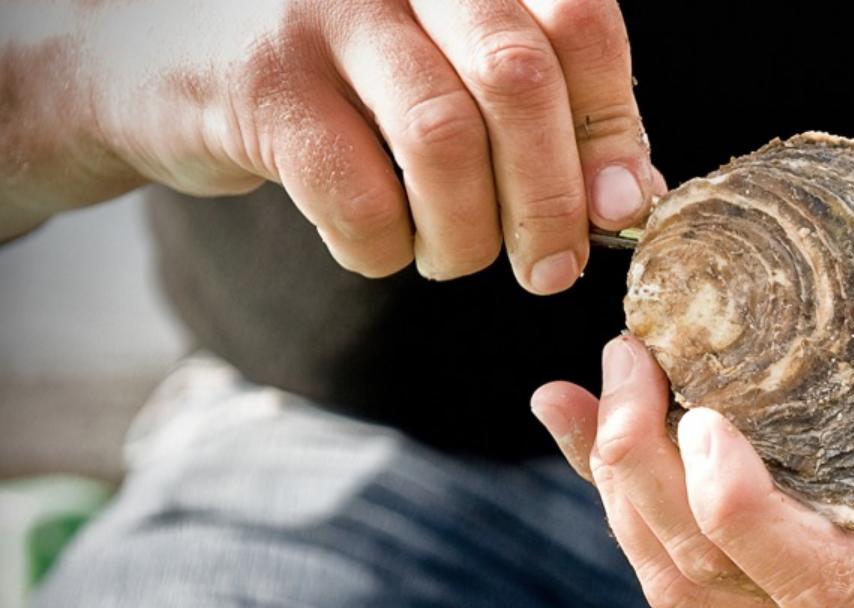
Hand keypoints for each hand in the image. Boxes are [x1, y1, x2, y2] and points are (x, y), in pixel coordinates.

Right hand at [23, 0, 663, 290]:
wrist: (157, 63)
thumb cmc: (343, 80)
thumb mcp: (452, 75)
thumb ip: (546, 120)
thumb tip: (628, 199)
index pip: (578, 21)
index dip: (611, 123)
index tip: (614, 203)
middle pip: (519, 80)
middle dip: (551, 199)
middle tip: (551, 269)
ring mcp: (324, 15)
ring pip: (443, 142)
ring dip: (468, 233)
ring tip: (454, 257)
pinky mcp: (261, 87)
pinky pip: (360, 196)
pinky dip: (386, 249)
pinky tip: (380, 247)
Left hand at [531, 226, 853, 607]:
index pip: (821, 578)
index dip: (744, 520)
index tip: (701, 420)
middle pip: (723, 576)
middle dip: (649, 480)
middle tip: (634, 359)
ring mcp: (808, 546)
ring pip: (678, 567)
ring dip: (614, 481)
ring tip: (598, 376)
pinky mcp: (767, 511)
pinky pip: (664, 526)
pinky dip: (600, 470)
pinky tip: (559, 405)